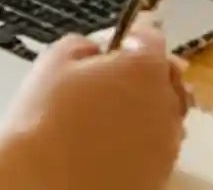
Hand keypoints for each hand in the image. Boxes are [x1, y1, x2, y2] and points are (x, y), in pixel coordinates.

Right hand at [0, 17, 189, 189]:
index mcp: (144, 67)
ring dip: (144, 108)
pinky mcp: (161, 172)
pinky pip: (156, 145)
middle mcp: (165, 102)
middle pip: (166, 76)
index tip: (116, 43)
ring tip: (105, 117)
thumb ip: (87, 43)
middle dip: (144, 73)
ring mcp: (167, 141)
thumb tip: (99, 48)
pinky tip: (108, 143)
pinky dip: (140, 140)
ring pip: (164, 113)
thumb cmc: (45, 119)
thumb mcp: (55, 60)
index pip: (151, 37)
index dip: (130, 36)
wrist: (45, 179)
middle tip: (110, 80)